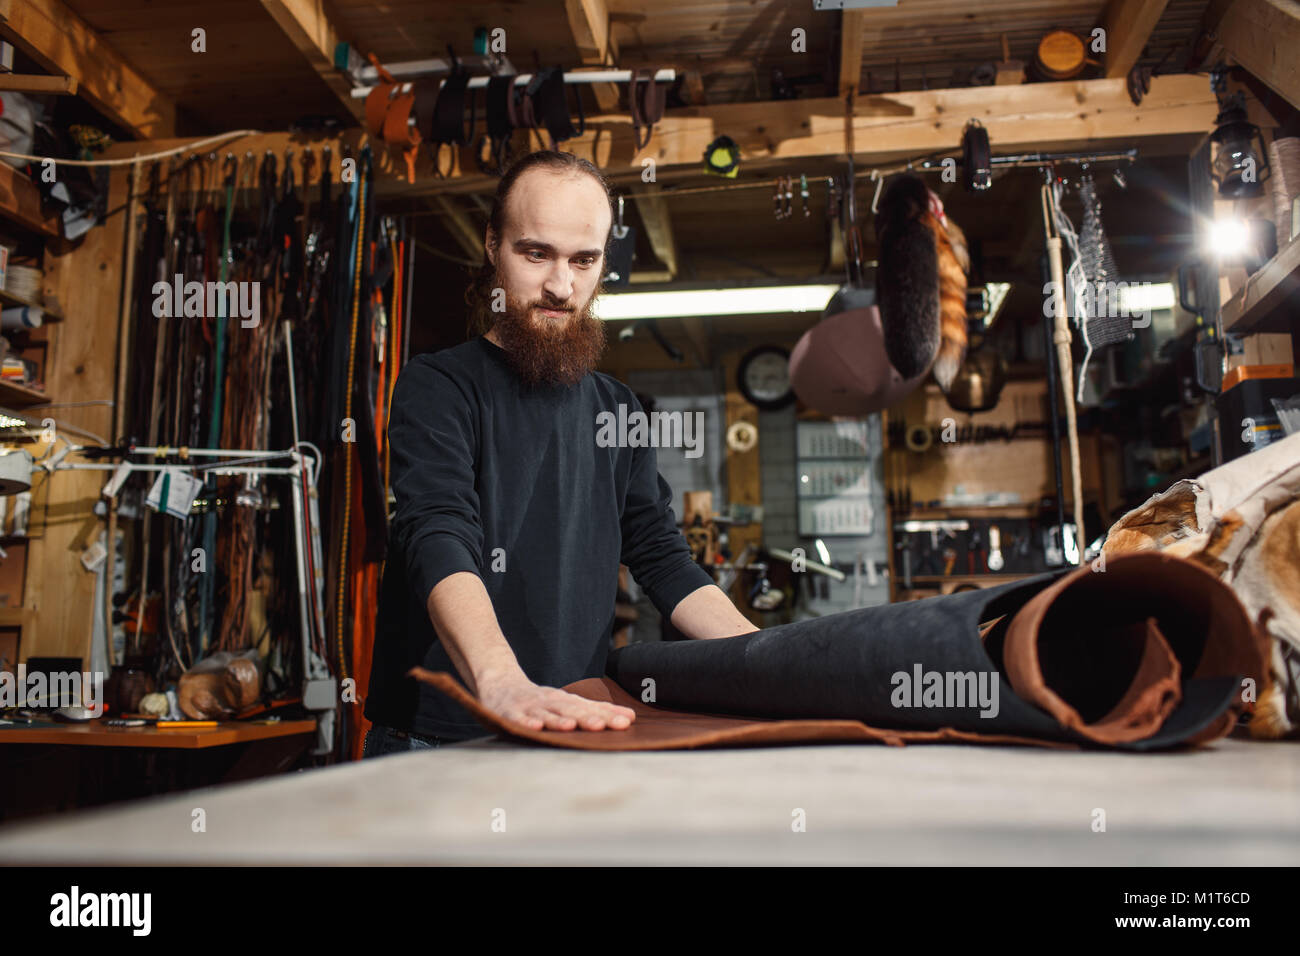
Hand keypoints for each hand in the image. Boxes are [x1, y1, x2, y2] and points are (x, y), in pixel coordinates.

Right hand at [478, 675, 635, 731]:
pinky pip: (518, 719)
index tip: (627, 721)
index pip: (590, 707)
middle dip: (589, 718)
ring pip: (546, 714)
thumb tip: (629, 718)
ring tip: (573, 726)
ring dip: (559, 720)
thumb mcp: (566, 703)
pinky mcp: (509, 712)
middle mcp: (550, 702)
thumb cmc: (539, 700)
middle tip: (607, 726)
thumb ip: (594, 711)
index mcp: (565, 701)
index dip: (608, 714)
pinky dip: (526, 723)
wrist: (499, 683)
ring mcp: (530, 707)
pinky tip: (536, 728)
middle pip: (572, 710)